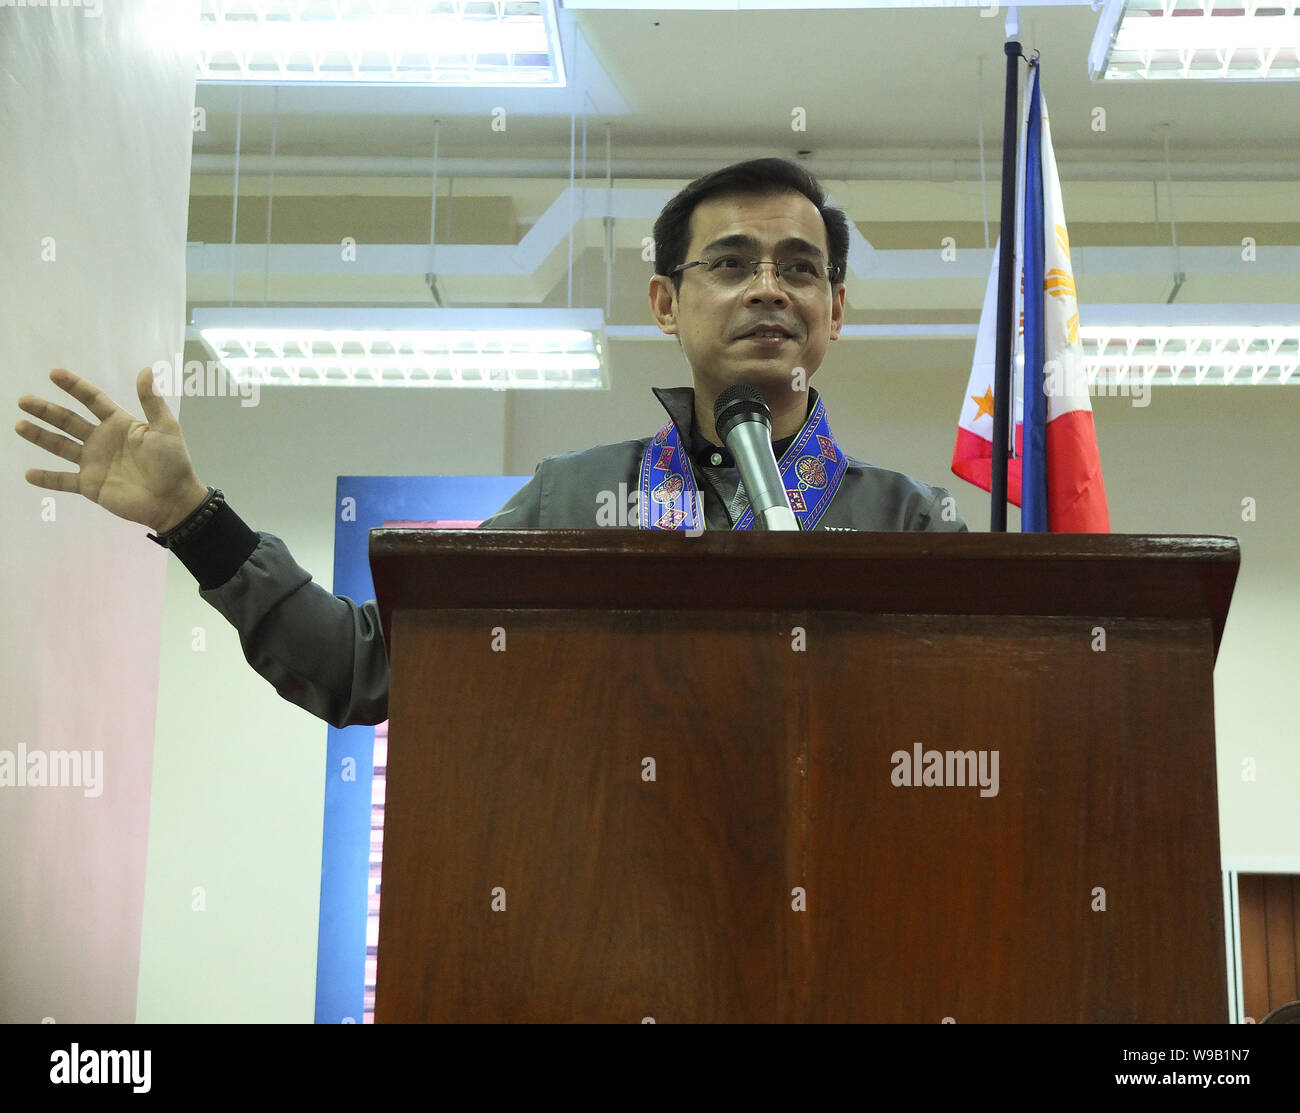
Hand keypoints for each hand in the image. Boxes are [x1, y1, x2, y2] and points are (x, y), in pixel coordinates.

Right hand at [15, 368, 210, 532]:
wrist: (173, 500)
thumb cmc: (173, 463)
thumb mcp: (166, 429)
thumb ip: (152, 401)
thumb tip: (147, 369)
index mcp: (119, 424)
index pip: (93, 401)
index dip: (75, 387)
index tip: (54, 373)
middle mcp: (102, 440)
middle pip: (69, 421)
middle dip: (46, 410)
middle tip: (24, 400)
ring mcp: (94, 463)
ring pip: (60, 446)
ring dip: (40, 436)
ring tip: (19, 425)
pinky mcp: (90, 486)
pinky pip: (63, 481)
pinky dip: (46, 479)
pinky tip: (28, 474)